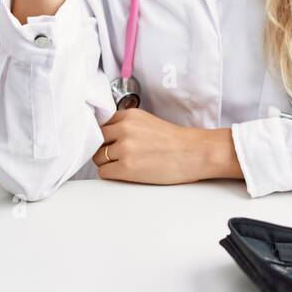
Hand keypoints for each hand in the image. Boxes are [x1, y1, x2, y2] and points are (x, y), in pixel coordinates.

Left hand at [92, 109, 241, 184]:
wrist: (195, 153)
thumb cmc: (176, 141)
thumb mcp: (147, 122)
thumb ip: (126, 125)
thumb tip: (106, 137)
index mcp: (129, 116)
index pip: (100, 125)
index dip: (104, 136)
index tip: (109, 143)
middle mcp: (124, 129)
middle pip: (96, 141)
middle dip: (104, 150)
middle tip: (117, 157)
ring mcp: (124, 148)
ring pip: (98, 158)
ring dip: (108, 164)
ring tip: (125, 166)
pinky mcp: (127, 168)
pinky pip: (103, 173)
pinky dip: (111, 175)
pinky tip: (126, 174)